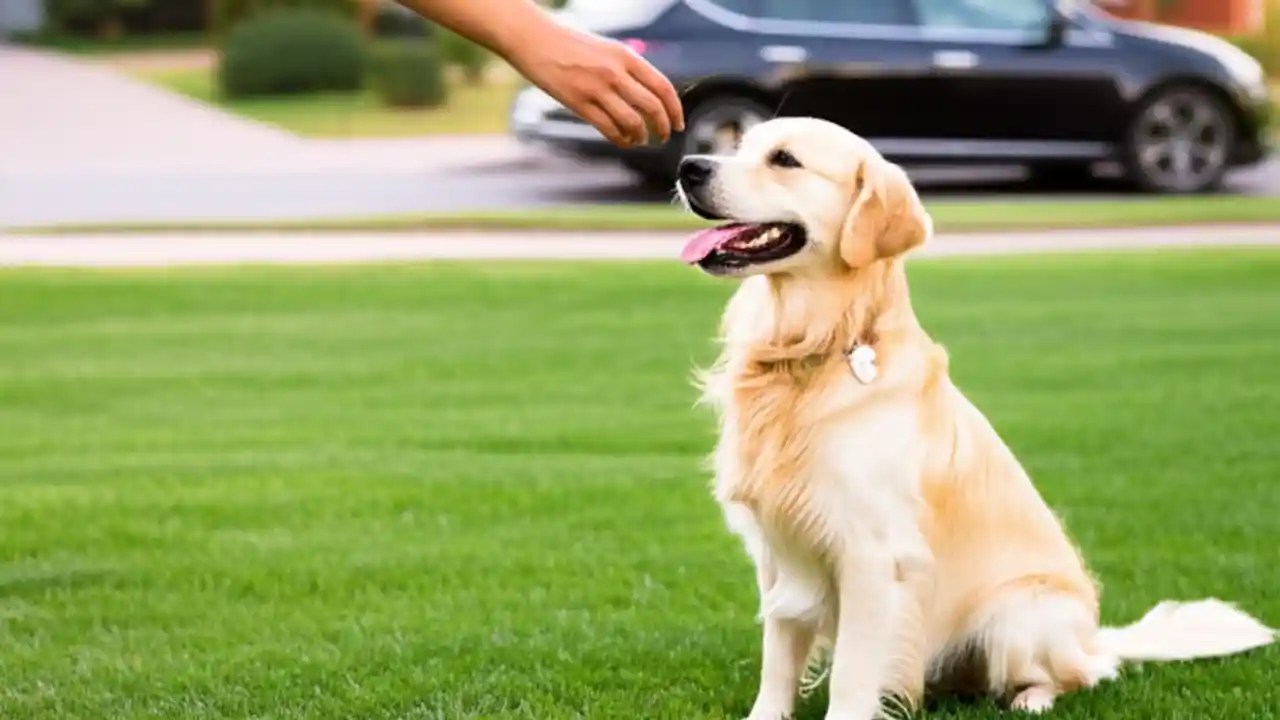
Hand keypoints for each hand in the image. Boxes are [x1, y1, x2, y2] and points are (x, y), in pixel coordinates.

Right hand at [506, 19, 684, 147]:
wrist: (536, 40)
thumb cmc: (570, 45)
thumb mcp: (607, 49)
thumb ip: (628, 69)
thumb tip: (649, 95)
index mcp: (626, 56)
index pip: (662, 87)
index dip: (675, 110)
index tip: (678, 124)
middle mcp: (615, 72)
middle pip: (652, 107)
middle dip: (663, 127)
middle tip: (664, 137)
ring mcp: (597, 89)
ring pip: (632, 123)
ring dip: (641, 137)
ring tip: (640, 140)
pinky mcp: (579, 103)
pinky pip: (609, 129)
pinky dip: (620, 140)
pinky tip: (622, 140)